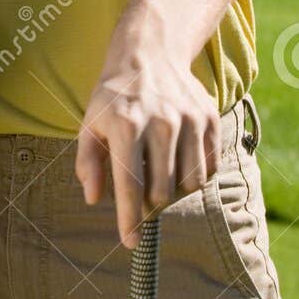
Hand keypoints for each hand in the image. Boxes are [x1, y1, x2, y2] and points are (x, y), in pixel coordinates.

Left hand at [75, 49, 220, 249]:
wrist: (149, 55)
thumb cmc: (114, 98)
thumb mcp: (90, 124)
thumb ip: (88, 162)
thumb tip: (93, 199)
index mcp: (126, 124)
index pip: (129, 182)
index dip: (128, 217)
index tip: (129, 242)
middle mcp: (161, 122)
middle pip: (161, 190)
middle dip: (149, 203)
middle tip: (141, 195)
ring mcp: (189, 120)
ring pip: (189, 183)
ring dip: (174, 190)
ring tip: (160, 174)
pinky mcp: (209, 119)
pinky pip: (209, 168)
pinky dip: (195, 176)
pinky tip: (180, 163)